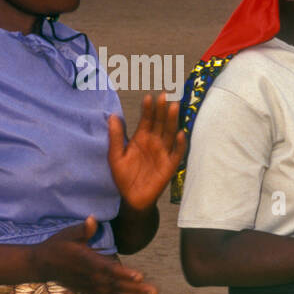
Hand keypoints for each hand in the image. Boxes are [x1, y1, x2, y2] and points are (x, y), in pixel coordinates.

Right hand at [33, 216, 158, 293]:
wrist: (42, 264)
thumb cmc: (58, 245)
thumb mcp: (68, 233)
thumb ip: (82, 229)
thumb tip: (92, 219)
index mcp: (88, 261)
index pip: (109, 269)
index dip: (124, 273)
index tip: (140, 276)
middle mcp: (90, 277)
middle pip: (116, 285)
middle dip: (136, 290)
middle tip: (154, 293)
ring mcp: (89, 287)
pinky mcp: (88, 293)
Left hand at [108, 94, 186, 211]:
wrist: (131, 198)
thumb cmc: (123, 177)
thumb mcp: (115, 156)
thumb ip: (115, 137)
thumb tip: (112, 116)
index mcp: (141, 138)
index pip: (146, 119)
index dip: (148, 109)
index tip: (148, 97)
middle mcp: (154, 142)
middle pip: (160, 122)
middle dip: (162, 109)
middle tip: (164, 95)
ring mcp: (163, 152)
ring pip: (170, 133)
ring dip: (172, 121)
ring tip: (174, 107)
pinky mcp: (170, 165)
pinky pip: (177, 153)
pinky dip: (180, 144)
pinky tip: (181, 134)